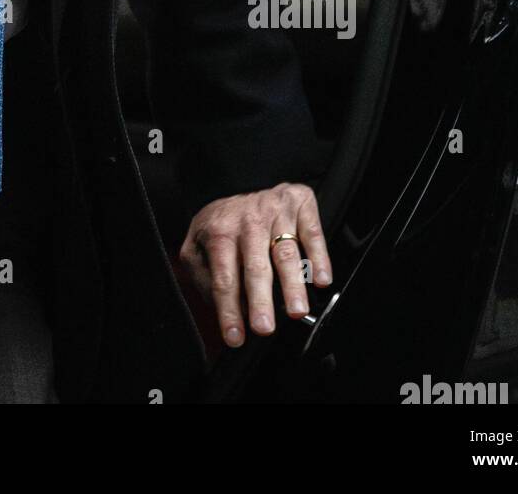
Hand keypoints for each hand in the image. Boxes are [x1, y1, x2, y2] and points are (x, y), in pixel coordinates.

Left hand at [178, 181, 330, 347]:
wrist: (242, 181)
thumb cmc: (222, 224)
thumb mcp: (197, 245)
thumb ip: (205, 277)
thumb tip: (227, 308)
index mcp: (219, 232)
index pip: (222, 277)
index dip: (228, 309)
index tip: (235, 337)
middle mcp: (248, 220)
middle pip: (254, 265)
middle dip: (260, 299)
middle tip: (264, 327)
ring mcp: (275, 210)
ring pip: (285, 251)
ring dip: (292, 283)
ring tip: (296, 310)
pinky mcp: (299, 203)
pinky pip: (312, 231)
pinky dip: (319, 256)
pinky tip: (320, 278)